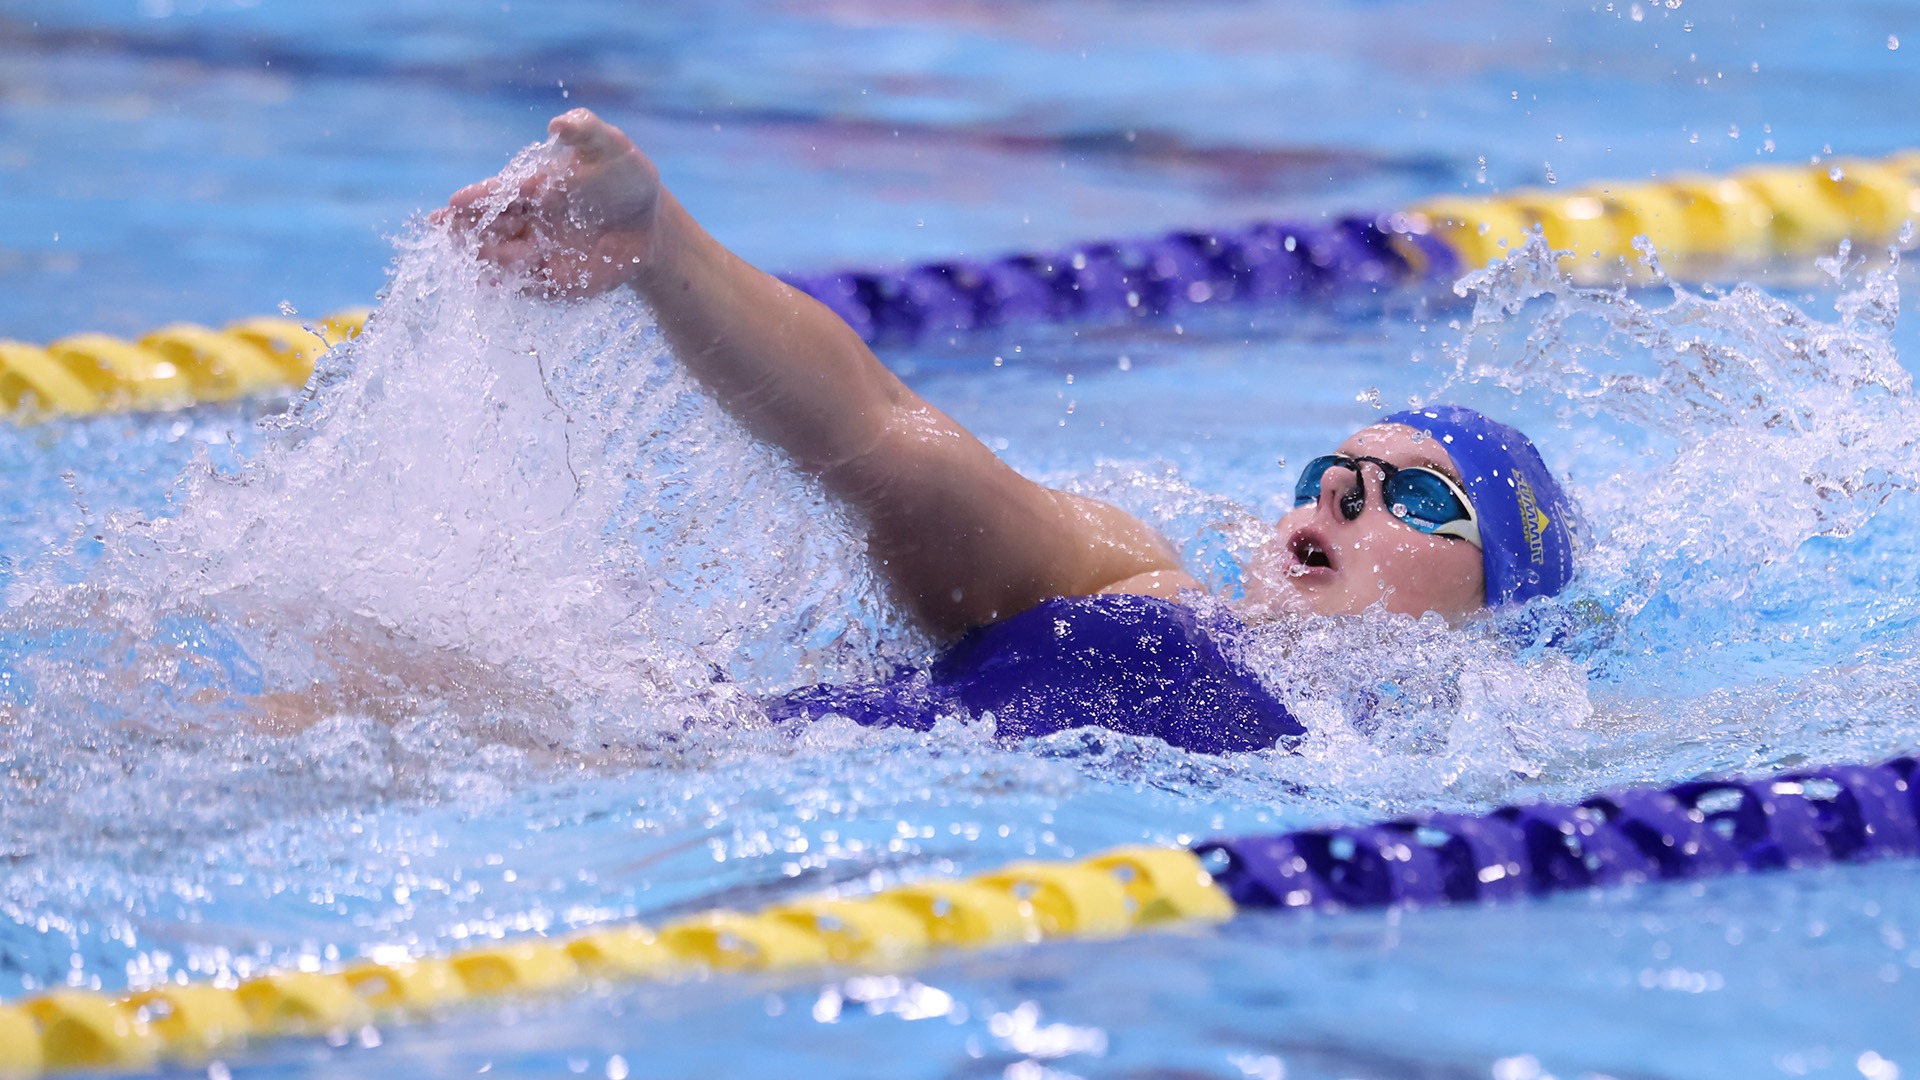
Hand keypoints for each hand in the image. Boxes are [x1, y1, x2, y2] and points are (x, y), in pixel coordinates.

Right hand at [442, 108, 665, 296]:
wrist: (648, 223)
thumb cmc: (624, 178)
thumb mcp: (611, 148)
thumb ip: (586, 131)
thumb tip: (558, 124)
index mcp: (531, 188)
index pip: (496, 193)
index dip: (475, 197)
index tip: (455, 201)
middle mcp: (527, 221)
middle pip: (488, 227)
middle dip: (467, 229)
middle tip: (452, 232)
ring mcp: (538, 253)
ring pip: (502, 258)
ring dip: (487, 258)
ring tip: (478, 256)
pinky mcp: (556, 281)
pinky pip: (529, 286)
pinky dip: (510, 286)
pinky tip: (490, 285)